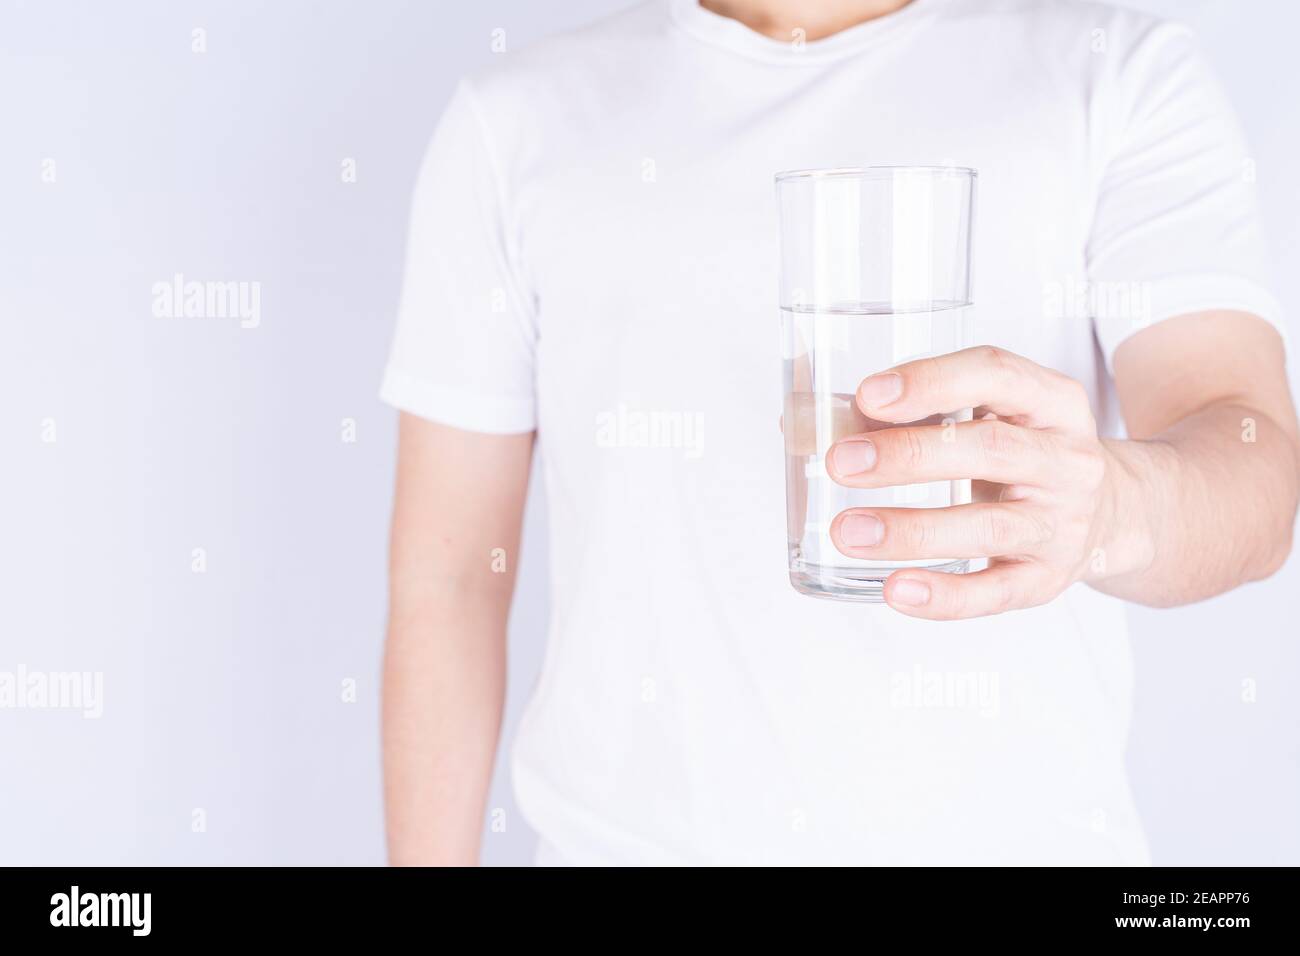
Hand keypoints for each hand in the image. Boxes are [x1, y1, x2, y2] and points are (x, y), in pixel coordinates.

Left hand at [827, 345, 1148, 618]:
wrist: (1112, 511)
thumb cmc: (1021, 451)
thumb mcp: (988, 413)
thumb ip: (907, 411)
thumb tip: (800, 420)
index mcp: (1050, 401)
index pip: (996, 374)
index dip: (931, 381)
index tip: (868, 395)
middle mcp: (1067, 459)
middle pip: (989, 450)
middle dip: (908, 455)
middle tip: (839, 462)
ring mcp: (1061, 523)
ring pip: (987, 526)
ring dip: (911, 530)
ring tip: (847, 532)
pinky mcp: (1048, 579)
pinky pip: (995, 592)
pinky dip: (944, 596)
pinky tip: (895, 591)